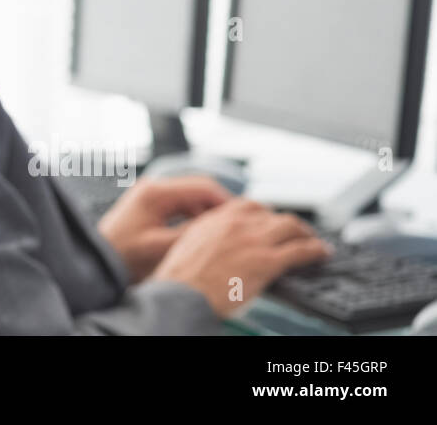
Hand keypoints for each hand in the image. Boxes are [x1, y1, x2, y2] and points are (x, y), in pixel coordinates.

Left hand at [98, 175, 232, 281]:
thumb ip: (192, 233)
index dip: (227, 201)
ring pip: (191, 199)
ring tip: (223, 233)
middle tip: (237, 227)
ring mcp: (151, 196)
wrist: (97, 264)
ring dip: (207, 213)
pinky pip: (181, 207)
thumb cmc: (123, 257)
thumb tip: (221, 225)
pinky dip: (194, 218)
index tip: (243, 218)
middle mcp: (153, 188)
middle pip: (198, 190)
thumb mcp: (162, 247)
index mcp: (156, 192)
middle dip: (219, 208)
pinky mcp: (150, 207)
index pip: (203, 186)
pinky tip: (203, 235)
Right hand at [149, 197, 332, 316]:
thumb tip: (219, 249)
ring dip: (305, 233)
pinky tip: (323, 253)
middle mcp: (235, 224)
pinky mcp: (267, 261)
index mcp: (214, 220)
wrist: (181, 296)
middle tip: (295, 232)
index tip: (269, 220)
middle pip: (272, 214)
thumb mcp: (187, 249)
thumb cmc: (180, 281)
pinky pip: (301, 250)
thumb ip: (207, 241)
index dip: (264, 213)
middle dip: (286, 223)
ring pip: (291, 227)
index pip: (247, 205)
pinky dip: (316, 249)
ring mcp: (253, 241)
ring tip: (313, 241)